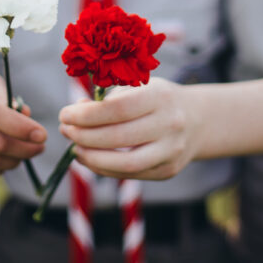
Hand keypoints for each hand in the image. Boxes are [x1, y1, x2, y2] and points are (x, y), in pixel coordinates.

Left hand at [58, 77, 200, 180]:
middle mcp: (169, 125)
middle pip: (118, 137)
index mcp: (160, 97)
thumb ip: (108, 98)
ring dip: (92, 158)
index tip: (65, 114)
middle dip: (84, 136)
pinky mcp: (167, 171)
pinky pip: (130, 175)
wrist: (197, 120)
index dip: (86, 114)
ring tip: (75, 148)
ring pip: (125, 164)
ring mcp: (171, 151)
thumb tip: (77, 111)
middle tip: (65, 130)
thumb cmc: (158, 99)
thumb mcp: (138, 87)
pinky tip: (89, 159)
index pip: (118, 108)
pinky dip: (104, 169)